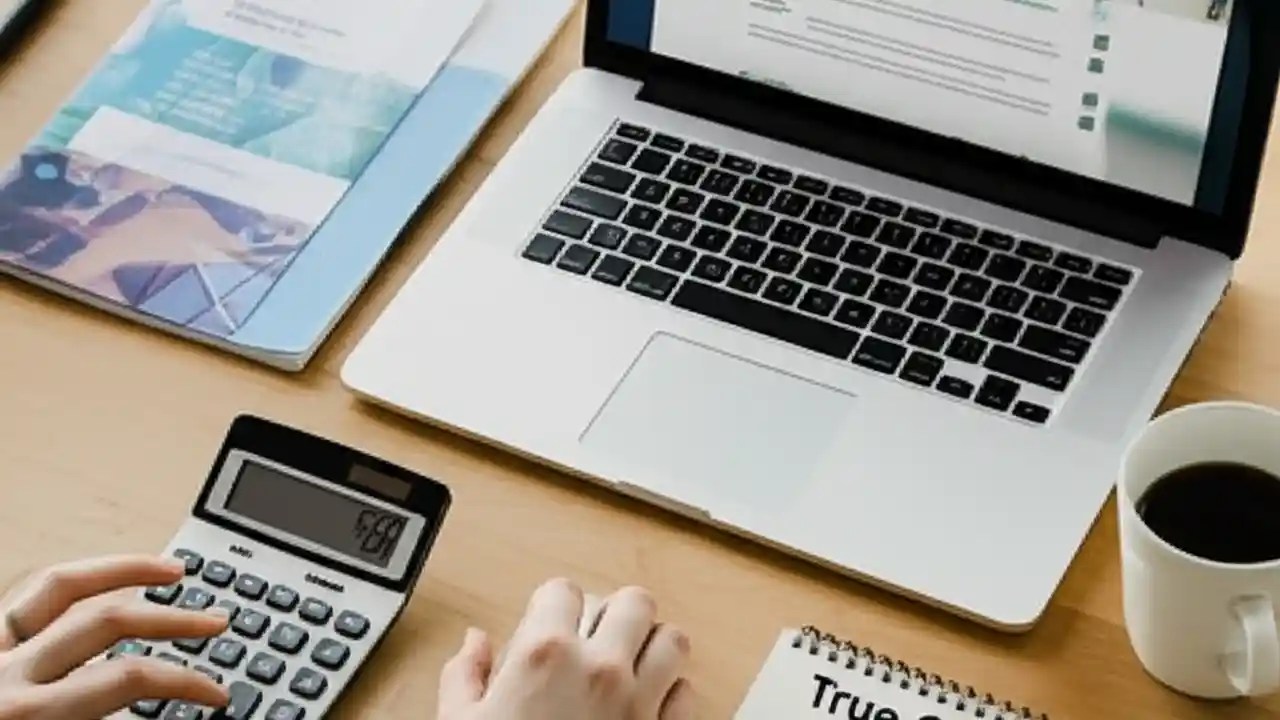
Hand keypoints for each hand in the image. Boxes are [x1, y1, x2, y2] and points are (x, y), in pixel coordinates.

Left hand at [0, 555, 230, 719]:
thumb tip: (157, 707)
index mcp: (26, 712)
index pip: (129, 678)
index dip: (184, 682)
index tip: (214, 694)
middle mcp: (4, 672)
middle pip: (109, 621)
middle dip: (172, 619)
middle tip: (214, 621)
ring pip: (60, 584)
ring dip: (124, 570)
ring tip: (168, 570)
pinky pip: (28, 596)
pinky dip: (70, 584)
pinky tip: (101, 586)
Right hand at [438, 579, 693, 719]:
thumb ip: (464, 676)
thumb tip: (474, 644)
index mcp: (545, 655)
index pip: (563, 590)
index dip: (553, 605)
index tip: (548, 623)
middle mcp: (599, 668)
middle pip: (632, 602)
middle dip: (615, 613)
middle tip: (596, 636)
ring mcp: (639, 702)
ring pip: (672, 640)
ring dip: (652, 645)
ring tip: (630, 661)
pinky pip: (687, 694)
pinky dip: (672, 692)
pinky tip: (648, 703)